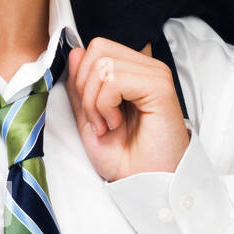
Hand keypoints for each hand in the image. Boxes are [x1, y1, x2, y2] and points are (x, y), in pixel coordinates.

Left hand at [64, 39, 189, 181]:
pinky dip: (105, 105)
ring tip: (107, 125)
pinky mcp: (159, 86)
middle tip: (97, 120)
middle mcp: (146, 68)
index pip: (95, 49)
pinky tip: (116, 123)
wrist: (145, 184)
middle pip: (97, 49)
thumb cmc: (124, 158)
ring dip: (94, 101)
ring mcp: (155, 74)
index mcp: (132, 72)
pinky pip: (114, 79)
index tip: (91, 113)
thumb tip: (74, 52)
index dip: (81, 78)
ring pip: (102, 65)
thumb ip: (80, 87)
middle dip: (84, 88)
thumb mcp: (89, 118)